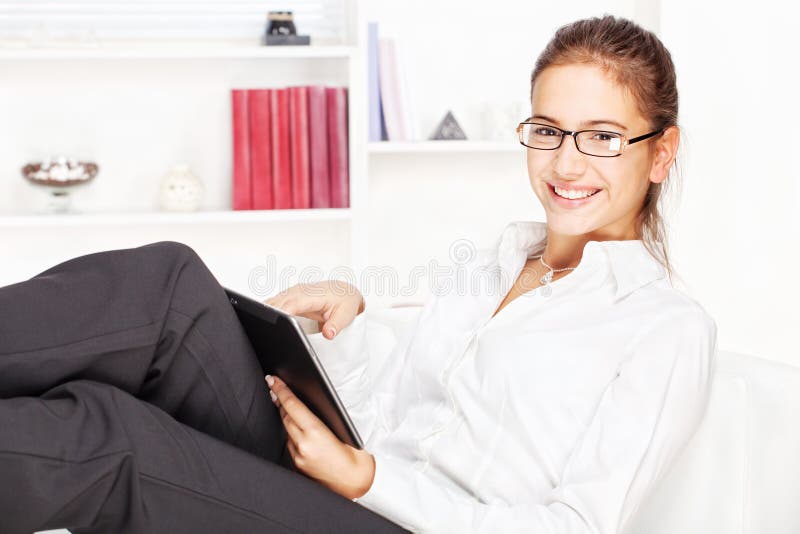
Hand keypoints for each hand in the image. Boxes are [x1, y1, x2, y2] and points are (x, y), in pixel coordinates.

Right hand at [264, 280, 364, 339]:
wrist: (344, 292)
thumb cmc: (344, 303)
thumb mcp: (345, 316)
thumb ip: (336, 325)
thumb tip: (328, 334)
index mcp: (314, 295)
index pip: (295, 302)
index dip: (283, 310)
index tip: (276, 320)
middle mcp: (301, 291)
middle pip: (280, 302)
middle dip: (270, 313)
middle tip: (262, 328)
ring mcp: (293, 292)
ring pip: (274, 301)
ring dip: (266, 311)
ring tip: (260, 325)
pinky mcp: (289, 296)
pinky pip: (274, 302)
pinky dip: (268, 310)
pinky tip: (263, 320)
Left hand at [266, 374, 374, 499]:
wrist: (355, 484)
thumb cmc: (355, 456)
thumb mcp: (342, 430)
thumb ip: (321, 419)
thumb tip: (308, 407)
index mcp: (316, 433)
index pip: (292, 406)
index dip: (280, 390)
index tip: (273, 380)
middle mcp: (303, 445)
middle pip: (285, 416)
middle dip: (280, 401)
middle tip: (275, 386)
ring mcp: (298, 456)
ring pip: (286, 430)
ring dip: (286, 417)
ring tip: (285, 404)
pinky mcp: (297, 465)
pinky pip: (289, 443)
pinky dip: (291, 433)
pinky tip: (295, 428)